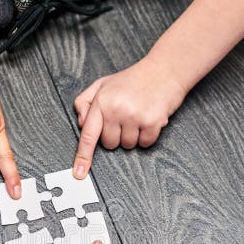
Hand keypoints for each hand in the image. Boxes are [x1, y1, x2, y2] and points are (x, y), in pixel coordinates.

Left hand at [72, 55, 186, 178]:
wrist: (165, 70)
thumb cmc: (133, 79)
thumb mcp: (103, 84)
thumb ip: (85, 102)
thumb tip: (81, 124)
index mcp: (102, 101)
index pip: (88, 134)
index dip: (83, 156)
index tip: (79, 172)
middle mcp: (116, 109)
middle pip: (109, 144)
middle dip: (116, 135)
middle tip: (125, 117)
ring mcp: (134, 116)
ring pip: (127, 145)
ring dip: (133, 135)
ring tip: (138, 115)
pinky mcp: (152, 122)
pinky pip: (145, 143)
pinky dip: (147, 136)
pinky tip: (148, 119)